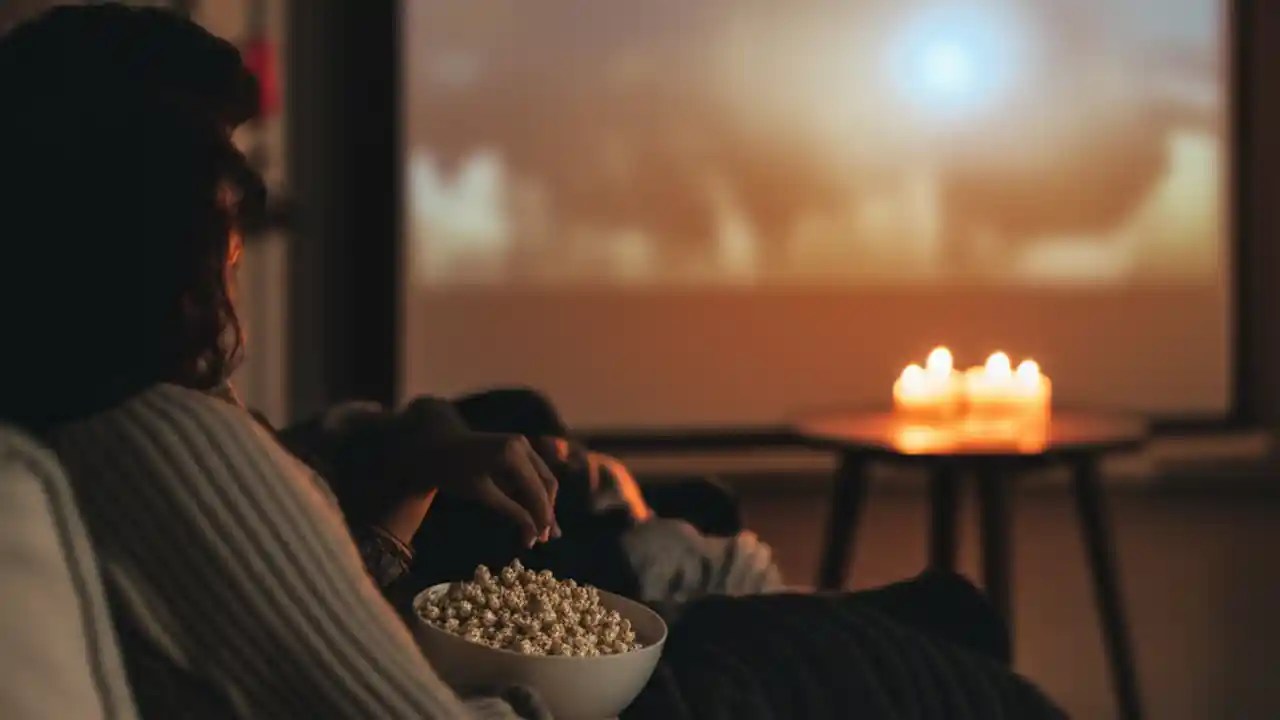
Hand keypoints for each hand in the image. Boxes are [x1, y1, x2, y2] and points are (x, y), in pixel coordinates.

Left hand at [421, 432, 561, 547]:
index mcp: (512, 454)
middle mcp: (523, 445)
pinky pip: (533, 473)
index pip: (537, 490)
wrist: (437, 444)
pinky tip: (533, 513)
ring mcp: (522, 444)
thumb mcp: (481, 493)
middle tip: (546, 538)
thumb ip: (511, 510)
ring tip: (542, 530)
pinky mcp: (519, 448)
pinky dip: (533, 493)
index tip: (543, 539)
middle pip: (546, 482)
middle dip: (546, 511)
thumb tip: (533, 533)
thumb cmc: (453, 471)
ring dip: (543, 503)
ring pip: (543, 478)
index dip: (542, 515)